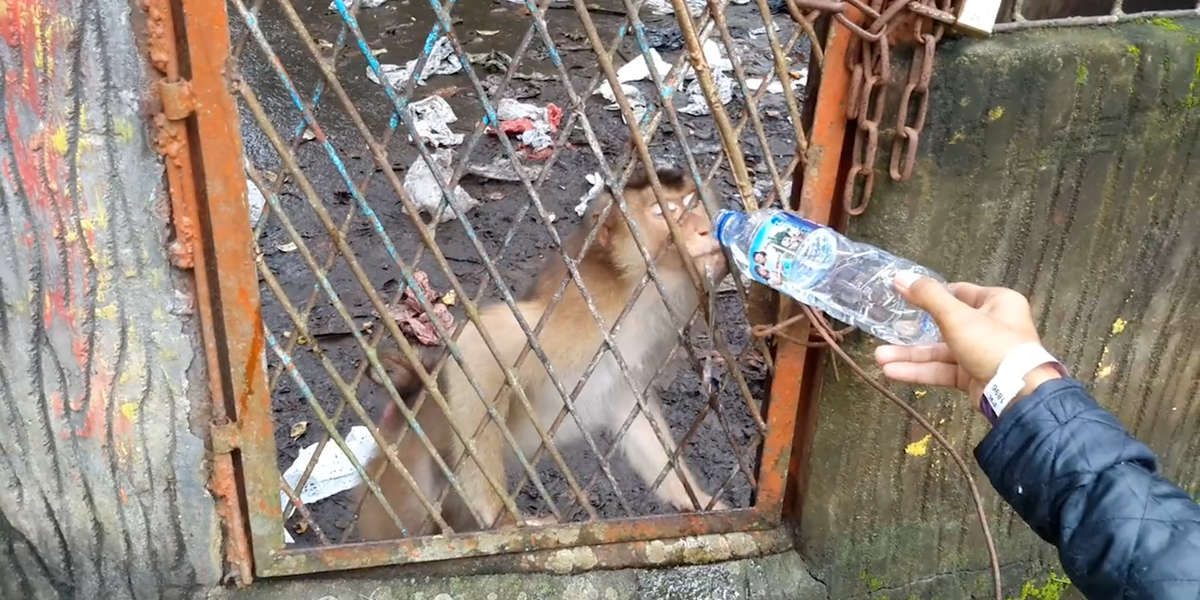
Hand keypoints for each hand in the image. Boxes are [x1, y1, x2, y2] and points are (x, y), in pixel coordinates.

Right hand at [874, 275, 1060, 410]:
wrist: (1017, 393)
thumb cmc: (994, 345)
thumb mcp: (957, 316)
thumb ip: (927, 296)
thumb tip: (900, 277)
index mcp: (997, 303)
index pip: (959, 292)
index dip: (931, 294)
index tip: (904, 295)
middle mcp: (991, 326)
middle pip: (944, 324)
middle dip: (912, 332)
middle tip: (886, 331)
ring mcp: (982, 353)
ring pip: (940, 351)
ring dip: (910, 356)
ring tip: (879, 358)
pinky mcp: (974, 376)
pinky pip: (943, 371)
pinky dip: (920, 371)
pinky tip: (893, 372)